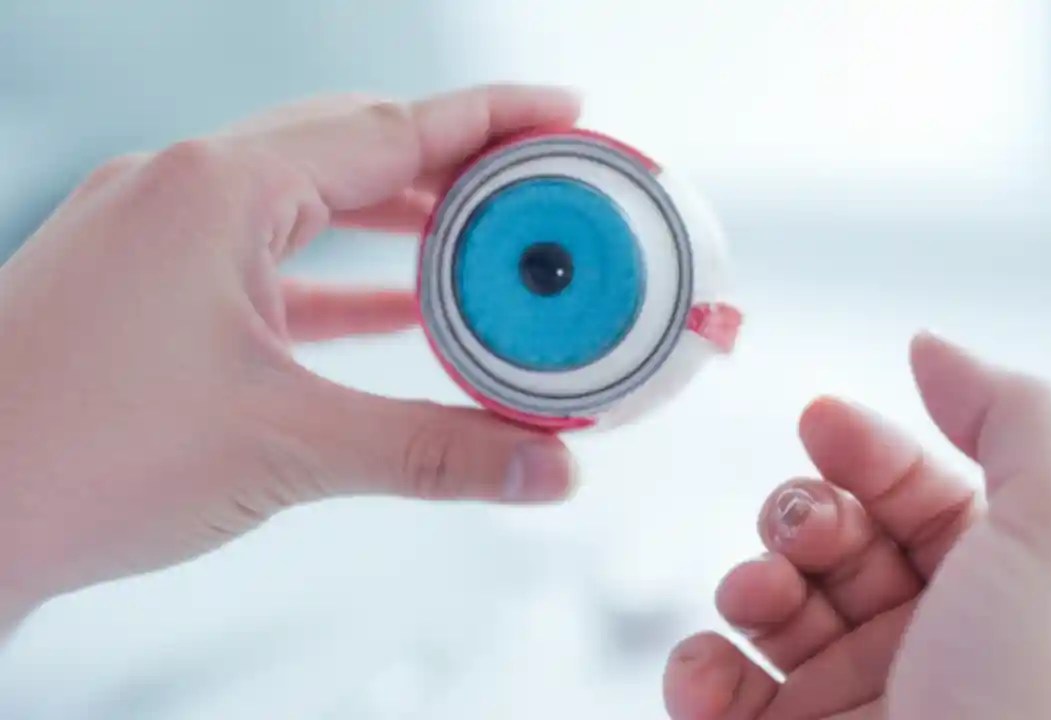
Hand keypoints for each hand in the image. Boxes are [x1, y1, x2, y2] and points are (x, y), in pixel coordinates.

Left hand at [0, 85, 582, 626]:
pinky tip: (390, 308)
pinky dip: (335, 275)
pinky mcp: (137, 284)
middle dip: (450, 162)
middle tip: (532, 181)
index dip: (491, 119)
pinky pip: (263, 257)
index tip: (565, 113)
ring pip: (303, 198)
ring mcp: (149, 233)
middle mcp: (179, 189)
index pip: (390, 130)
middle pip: (348, 145)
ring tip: (477, 244)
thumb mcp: (284, 446)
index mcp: (217, 191)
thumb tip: (547, 469)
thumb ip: (432, 451)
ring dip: (393, 219)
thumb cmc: (76, 459)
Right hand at [663, 334, 1050, 718]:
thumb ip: (1015, 418)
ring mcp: (845, 699)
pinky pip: (714, 681)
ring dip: (748, 582)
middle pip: (838, 535)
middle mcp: (924, 644)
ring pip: (767, 598)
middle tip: (803, 533)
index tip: (824, 423)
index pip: (921, 490)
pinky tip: (715, 676)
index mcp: (999, 594)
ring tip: (757, 603)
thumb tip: (933, 350)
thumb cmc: (1020, 711)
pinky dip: (700, 667)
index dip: (873, 447)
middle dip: (805, 514)